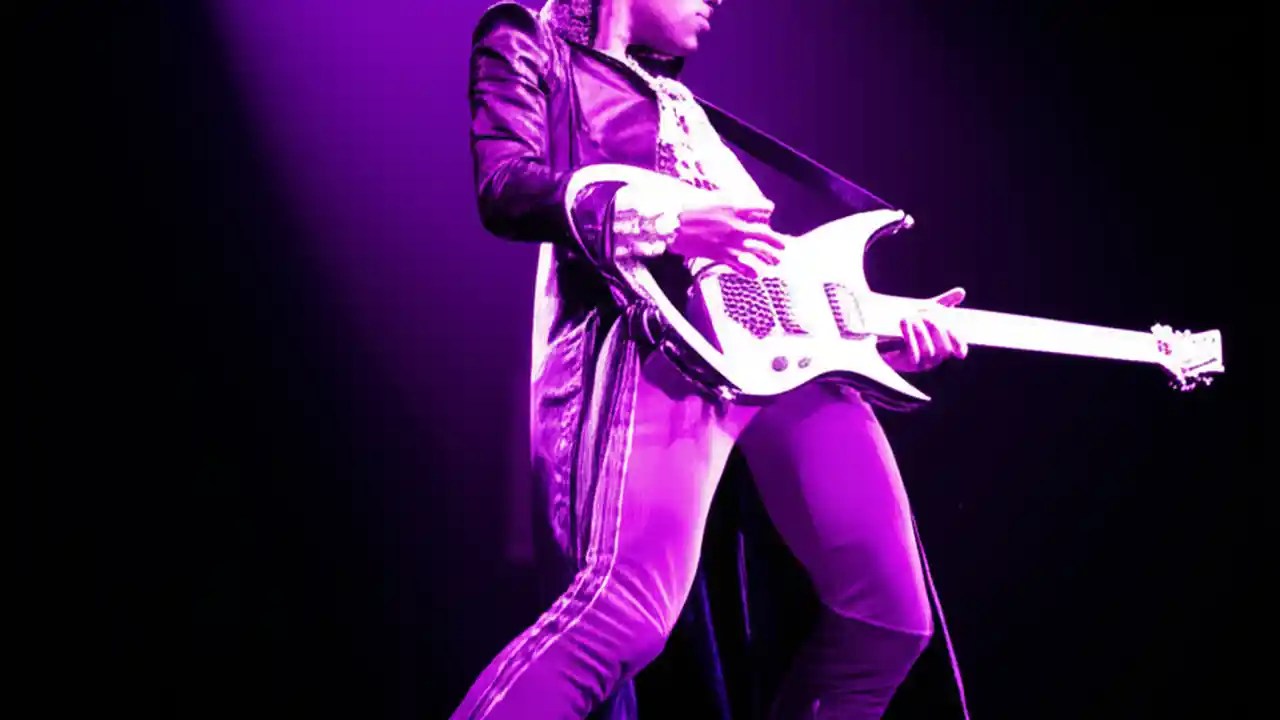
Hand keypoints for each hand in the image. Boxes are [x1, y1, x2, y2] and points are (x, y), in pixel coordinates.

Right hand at [666, 203, 788, 277]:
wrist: (672, 225)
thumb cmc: (689, 206)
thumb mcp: (713, 196)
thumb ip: (731, 200)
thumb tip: (741, 203)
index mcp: (737, 206)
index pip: (765, 208)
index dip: (766, 210)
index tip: (766, 212)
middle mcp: (739, 225)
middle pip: (766, 233)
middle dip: (776, 241)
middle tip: (782, 246)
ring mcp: (732, 242)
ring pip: (758, 251)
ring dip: (769, 257)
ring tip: (776, 261)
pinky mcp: (722, 256)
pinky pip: (741, 266)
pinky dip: (750, 272)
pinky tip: (756, 275)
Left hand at [882, 287, 968, 372]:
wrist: (884, 330)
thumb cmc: (912, 321)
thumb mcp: (929, 310)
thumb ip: (945, 302)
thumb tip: (961, 292)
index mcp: (944, 345)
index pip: (957, 348)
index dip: (960, 344)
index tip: (958, 334)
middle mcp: (936, 357)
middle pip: (943, 348)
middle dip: (936, 330)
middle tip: (926, 316)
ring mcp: (922, 363)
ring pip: (928, 351)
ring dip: (920, 333)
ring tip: (910, 318)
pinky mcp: (906, 364)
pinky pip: (913, 354)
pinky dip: (910, 338)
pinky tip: (904, 323)